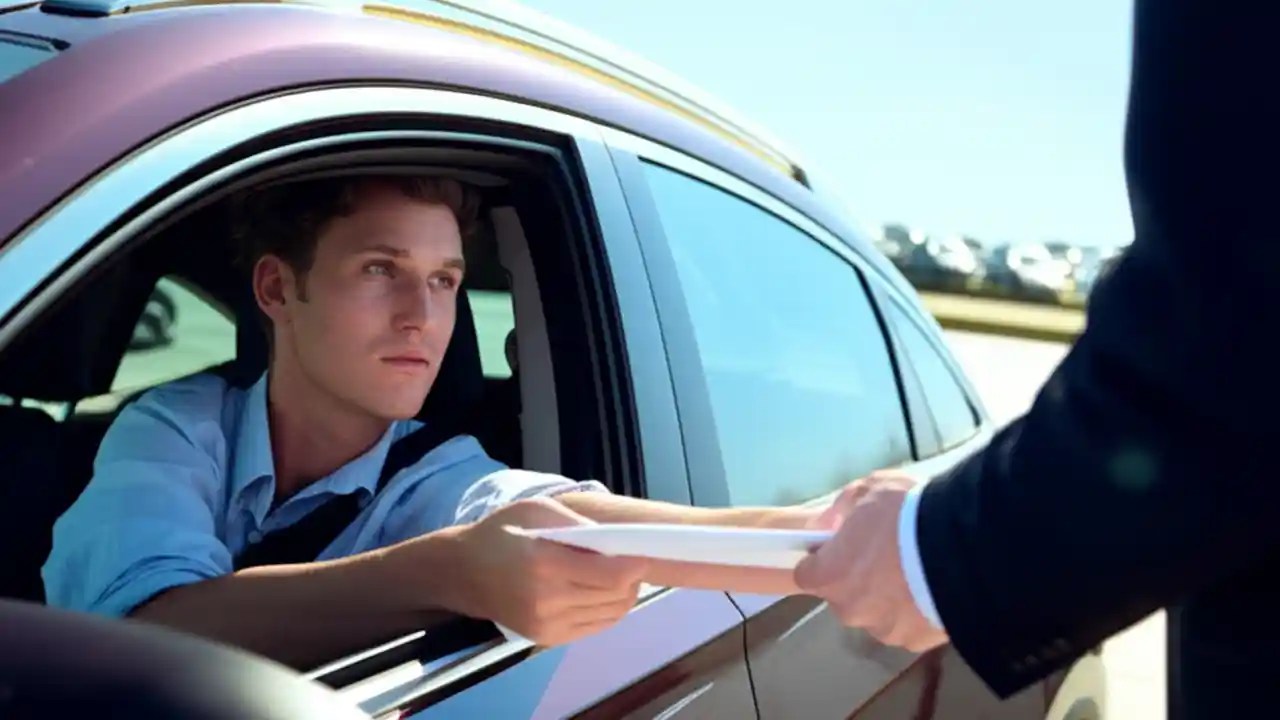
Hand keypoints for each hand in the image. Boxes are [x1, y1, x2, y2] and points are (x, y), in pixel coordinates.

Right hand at [453, 497, 649, 646]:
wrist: (462, 573)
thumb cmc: (500, 534)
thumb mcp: (536, 509)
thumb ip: (577, 523)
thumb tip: (615, 540)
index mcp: (545, 564)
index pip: (611, 574)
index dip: (635, 564)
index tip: (642, 551)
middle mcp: (548, 600)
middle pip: (616, 596)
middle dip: (632, 578)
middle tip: (630, 559)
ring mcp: (547, 625)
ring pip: (611, 614)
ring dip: (623, 595)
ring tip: (616, 575)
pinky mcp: (547, 639)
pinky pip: (596, 627)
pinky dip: (608, 610)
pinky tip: (600, 592)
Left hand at [794, 471, 947, 652]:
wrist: (964, 547)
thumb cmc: (907, 515)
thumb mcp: (871, 489)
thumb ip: (844, 506)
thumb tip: (830, 521)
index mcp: (830, 574)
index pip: (805, 576)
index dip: (820, 563)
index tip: (836, 552)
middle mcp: (850, 609)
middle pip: (844, 598)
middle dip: (859, 581)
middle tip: (885, 557)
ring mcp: (884, 629)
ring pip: (877, 614)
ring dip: (888, 599)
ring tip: (916, 573)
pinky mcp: (916, 641)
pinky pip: (908, 625)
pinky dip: (915, 613)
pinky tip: (933, 589)